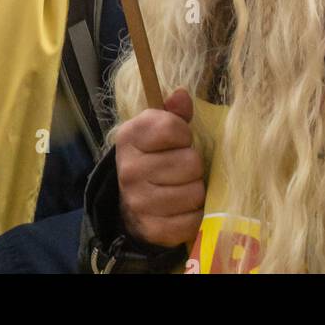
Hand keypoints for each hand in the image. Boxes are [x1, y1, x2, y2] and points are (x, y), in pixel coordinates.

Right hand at [116, 88, 205, 247]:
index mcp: (129, 136)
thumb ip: (173, 112)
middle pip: (191, 162)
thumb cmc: (152, 158)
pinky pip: (192, 220)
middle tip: (180, 168)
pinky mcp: (152, 229)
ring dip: (194, 190)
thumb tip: (182, 94)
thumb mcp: (157, 130)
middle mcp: (129, 169)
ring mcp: (139, 202)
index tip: (178, 141)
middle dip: (192, 165)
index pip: (174, 128)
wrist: (130, 202)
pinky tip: (180, 209)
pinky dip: (193, 215)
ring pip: (195, 192)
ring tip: (180, 187)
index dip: (184, 134)